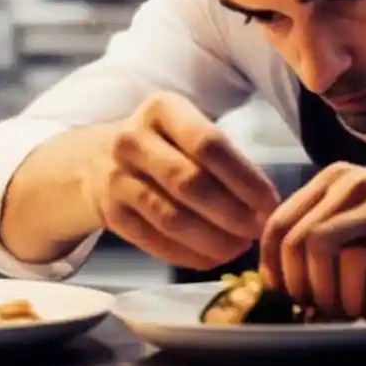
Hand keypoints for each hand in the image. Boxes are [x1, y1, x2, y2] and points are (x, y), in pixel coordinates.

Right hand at [89, 91, 280, 270]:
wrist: (96, 159)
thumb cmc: (163, 145)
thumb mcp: (188, 131)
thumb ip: (225, 160)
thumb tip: (266, 207)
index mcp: (161, 109)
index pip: (209, 144)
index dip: (244, 178)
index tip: (270, 203)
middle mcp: (132, 139)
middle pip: (191, 183)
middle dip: (232, 213)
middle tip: (257, 231)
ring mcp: (116, 178)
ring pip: (173, 218)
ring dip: (214, 240)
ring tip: (239, 247)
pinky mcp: (110, 213)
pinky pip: (156, 242)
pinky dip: (190, 255)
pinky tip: (213, 257)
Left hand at [260, 162, 365, 319]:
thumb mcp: (358, 212)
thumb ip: (321, 228)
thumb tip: (279, 279)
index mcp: (334, 177)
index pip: (279, 221)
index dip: (272, 266)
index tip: (282, 294)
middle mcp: (356, 183)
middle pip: (297, 240)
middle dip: (300, 286)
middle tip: (316, 309)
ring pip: (324, 251)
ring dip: (331, 295)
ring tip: (349, 310)